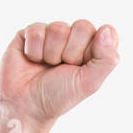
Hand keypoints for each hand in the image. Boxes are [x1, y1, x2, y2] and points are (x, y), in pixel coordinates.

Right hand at [0, 20, 119, 129]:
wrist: (26, 106)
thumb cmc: (58, 96)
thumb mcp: (89, 83)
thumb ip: (106, 60)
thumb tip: (106, 31)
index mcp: (92, 50)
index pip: (105, 33)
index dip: (93, 50)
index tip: (82, 67)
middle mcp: (74, 39)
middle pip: (83, 26)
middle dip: (72, 52)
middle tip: (62, 69)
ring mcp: (52, 34)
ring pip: (58, 28)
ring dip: (51, 54)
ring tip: (46, 67)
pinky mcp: (30, 33)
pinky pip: (36, 30)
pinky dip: (34, 51)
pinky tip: (32, 61)